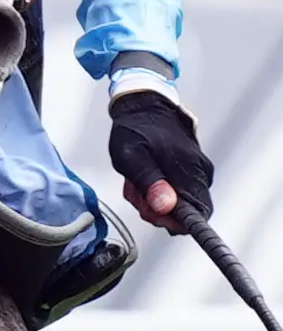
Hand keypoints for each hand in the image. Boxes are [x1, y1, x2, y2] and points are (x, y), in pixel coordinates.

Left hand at [111, 81, 215, 227]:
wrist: (144, 107)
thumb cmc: (135, 129)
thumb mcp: (131, 157)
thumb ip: (149, 182)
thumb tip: (166, 207)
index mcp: (188, 171)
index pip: (199, 213)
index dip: (176, 222)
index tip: (155, 214)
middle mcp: (199, 172)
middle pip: (187, 211)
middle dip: (159, 210)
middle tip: (138, 194)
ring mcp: (197, 170)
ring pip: (180, 202)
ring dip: (155, 200)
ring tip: (137, 183)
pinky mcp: (191, 169)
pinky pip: (178, 191)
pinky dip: (158, 191)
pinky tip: (144, 180)